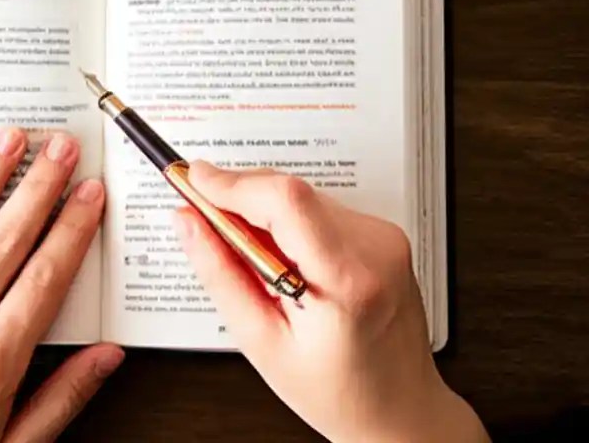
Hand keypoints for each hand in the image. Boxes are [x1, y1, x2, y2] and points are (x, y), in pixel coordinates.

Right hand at [174, 162, 487, 442]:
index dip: (232, 183)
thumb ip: (220, 274)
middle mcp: (375, 248)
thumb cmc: (339, 391)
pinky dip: (290, 224)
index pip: (285, 200)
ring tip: (253, 265)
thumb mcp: (263, 342)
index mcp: (347, 279)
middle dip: (240, 198)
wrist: (400, 408)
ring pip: (304, 197)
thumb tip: (188, 223)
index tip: (193, 179)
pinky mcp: (384, 235)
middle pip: (291, 191)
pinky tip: (283, 263)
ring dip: (265, 214)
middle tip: (204, 221)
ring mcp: (385, 238)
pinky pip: (322, 210)